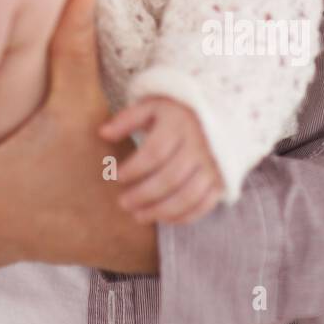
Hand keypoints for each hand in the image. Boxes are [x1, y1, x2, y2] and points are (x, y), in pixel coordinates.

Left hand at [98, 96, 224, 224]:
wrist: (216, 112)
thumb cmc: (174, 111)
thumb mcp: (150, 106)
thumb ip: (126, 119)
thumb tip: (102, 133)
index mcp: (179, 124)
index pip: (155, 152)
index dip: (134, 168)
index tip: (116, 176)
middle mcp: (200, 145)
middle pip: (170, 178)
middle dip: (143, 195)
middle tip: (123, 203)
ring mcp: (213, 165)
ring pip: (188, 196)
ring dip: (161, 211)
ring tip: (138, 215)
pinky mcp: (221, 180)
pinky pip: (204, 205)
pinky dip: (182, 217)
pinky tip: (162, 218)